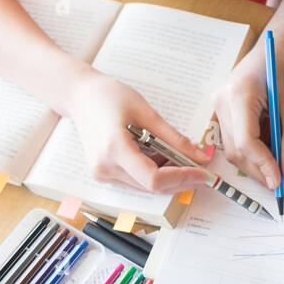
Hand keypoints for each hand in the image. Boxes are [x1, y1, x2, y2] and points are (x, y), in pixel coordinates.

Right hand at [64, 69, 210, 193]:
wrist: (81, 97)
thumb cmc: (110, 97)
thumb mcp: (147, 113)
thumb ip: (175, 138)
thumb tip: (200, 156)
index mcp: (114, 149)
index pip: (153, 179)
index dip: (181, 178)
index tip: (202, 173)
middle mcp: (105, 168)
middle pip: (152, 186)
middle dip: (180, 179)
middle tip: (202, 168)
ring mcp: (102, 173)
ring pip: (145, 186)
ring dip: (168, 176)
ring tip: (182, 157)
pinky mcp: (104, 173)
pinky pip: (136, 180)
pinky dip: (154, 172)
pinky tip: (163, 156)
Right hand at [210, 29, 283, 188]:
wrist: (279, 43)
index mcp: (239, 95)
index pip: (246, 141)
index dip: (263, 165)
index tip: (281, 182)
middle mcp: (222, 101)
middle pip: (236, 149)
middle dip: (258, 170)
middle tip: (282, 184)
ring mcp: (219, 105)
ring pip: (233, 148)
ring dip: (255, 163)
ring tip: (279, 170)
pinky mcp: (224, 109)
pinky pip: (234, 138)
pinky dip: (252, 150)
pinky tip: (271, 151)